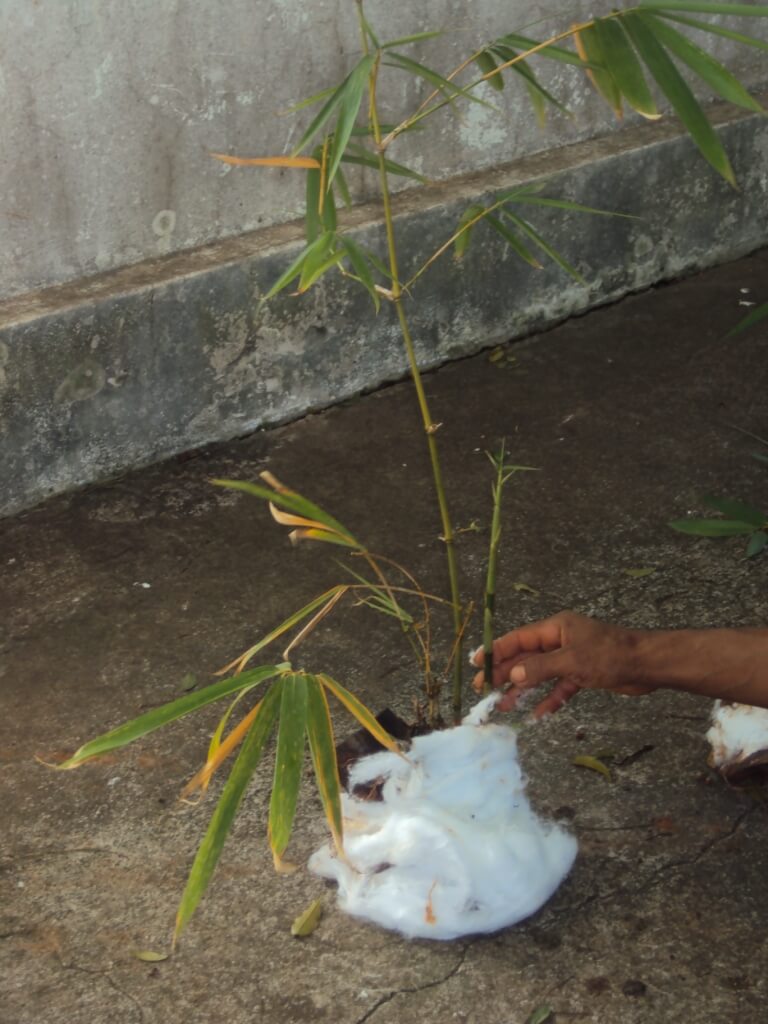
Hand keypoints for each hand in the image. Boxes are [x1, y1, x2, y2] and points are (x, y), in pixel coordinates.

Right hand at [471, 611, 654, 716]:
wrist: (647, 665)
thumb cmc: (610, 655)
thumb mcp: (572, 660)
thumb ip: (540, 668)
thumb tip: (512, 675)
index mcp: (555, 628)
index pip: (518, 639)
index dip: (496, 650)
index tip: (478, 663)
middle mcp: (560, 640)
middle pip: (526, 657)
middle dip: (505, 673)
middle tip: (484, 690)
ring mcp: (571, 657)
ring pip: (540, 674)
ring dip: (523, 689)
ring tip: (503, 706)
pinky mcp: (583, 674)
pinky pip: (559, 687)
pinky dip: (549, 699)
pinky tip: (537, 714)